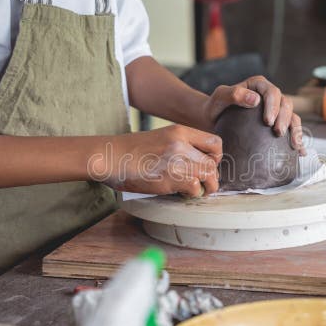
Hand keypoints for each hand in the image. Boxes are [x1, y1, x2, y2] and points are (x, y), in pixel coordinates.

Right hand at [91, 125, 221, 196]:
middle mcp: (181, 143)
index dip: (216, 157)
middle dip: (211, 177)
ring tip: (195, 190)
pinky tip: (181, 193)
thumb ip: (180, 146)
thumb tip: (198, 164)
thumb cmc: (131, 151)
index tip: (207, 165)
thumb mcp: (160, 138)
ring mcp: (177, 160)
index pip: (215, 143)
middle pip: (213, 163)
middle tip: (203, 183)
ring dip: (205, 187)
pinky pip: (194, 188)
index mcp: (180, 131)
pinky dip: (191, 194)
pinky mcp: (170, 177)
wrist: (110, 156)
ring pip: (208, 176)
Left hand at [202, 75, 305, 154]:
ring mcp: (275, 111)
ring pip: (292, 117)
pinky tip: (300, 153)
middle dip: (286, 119)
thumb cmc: (215, 106)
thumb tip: (255, 100)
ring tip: (293, 145)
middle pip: (286, 104)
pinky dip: (297, 141)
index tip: (268, 122)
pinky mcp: (276, 125)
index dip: (273, 106)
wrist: (213, 120)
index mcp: (259, 85)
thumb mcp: (220, 97)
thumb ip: (234, 94)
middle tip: (278, 133)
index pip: (272, 92)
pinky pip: (291, 130)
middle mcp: (270, 97)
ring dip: (296, 130)